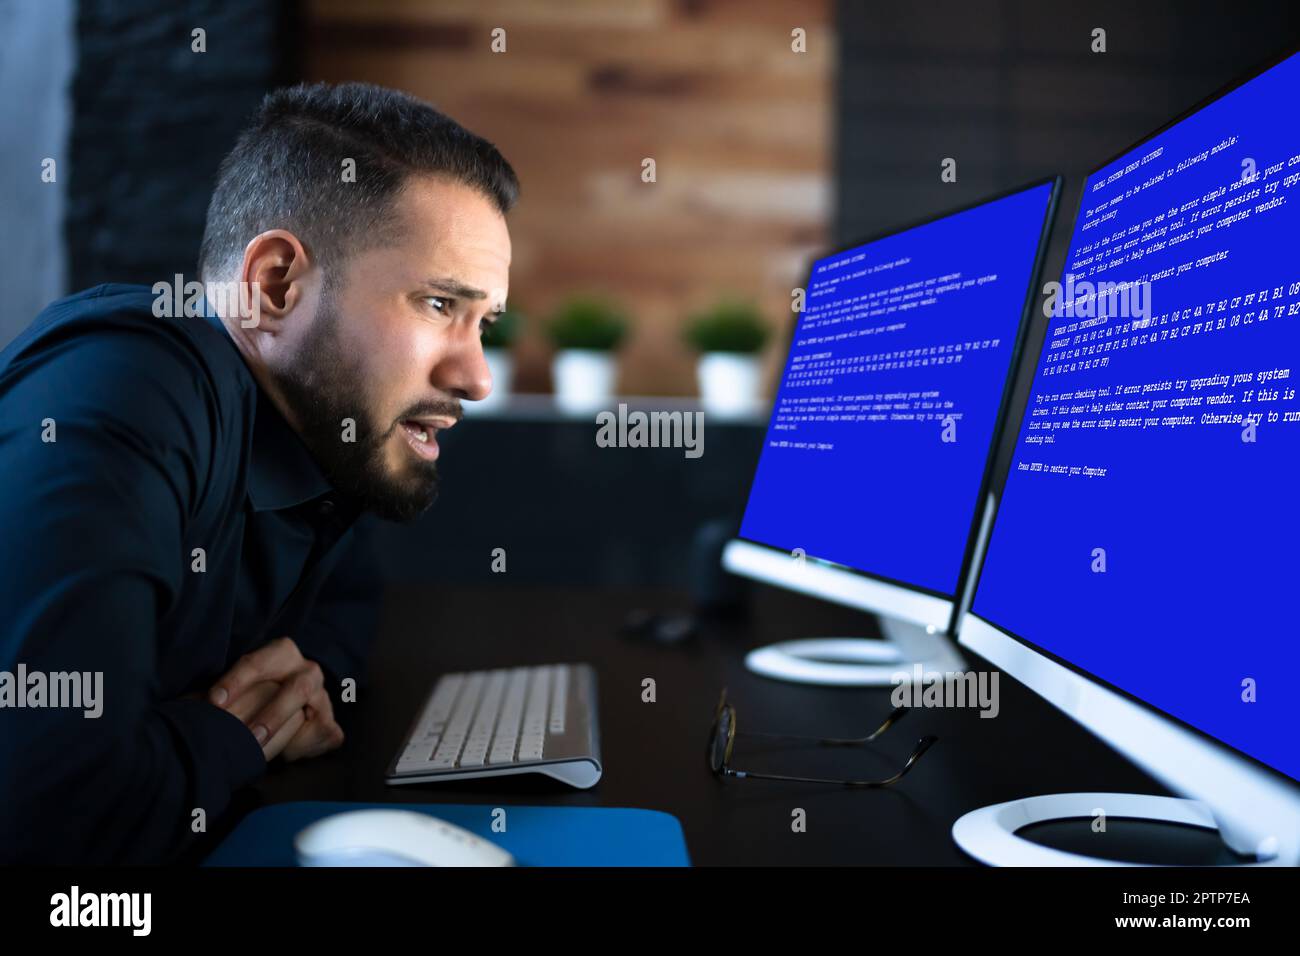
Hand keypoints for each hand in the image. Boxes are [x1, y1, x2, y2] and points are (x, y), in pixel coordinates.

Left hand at [209, 636, 344, 760]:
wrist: (289, 695)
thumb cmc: (252, 689)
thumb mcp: (237, 682)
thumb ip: (218, 693)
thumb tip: (185, 705)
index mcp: (282, 654)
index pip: (259, 663)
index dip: (236, 681)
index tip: (214, 702)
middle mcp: (307, 672)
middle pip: (298, 688)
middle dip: (273, 714)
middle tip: (250, 736)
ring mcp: (323, 697)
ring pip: (318, 715)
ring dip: (292, 736)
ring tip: (266, 753)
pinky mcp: (330, 722)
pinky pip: (326, 735)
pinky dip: (307, 747)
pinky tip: (286, 754)